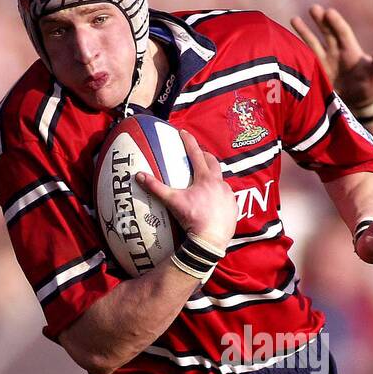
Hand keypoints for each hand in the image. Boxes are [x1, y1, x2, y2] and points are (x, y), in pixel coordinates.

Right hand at [136, 129, 236, 250]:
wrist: (209, 240)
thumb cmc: (192, 219)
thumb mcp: (172, 201)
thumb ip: (156, 187)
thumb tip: (139, 175)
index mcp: (205, 179)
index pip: (196, 154)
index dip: (189, 142)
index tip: (183, 133)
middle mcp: (220, 184)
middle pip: (213, 163)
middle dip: (205, 156)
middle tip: (197, 155)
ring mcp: (229, 196)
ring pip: (221, 181)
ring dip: (214, 177)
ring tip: (206, 180)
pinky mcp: (233, 208)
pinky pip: (227, 197)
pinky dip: (220, 195)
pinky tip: (215, 201)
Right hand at [290, 4, 372, 109]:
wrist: (361, 101)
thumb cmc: (372, 86)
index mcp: (350, 50)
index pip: (342, 32)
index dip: (336, 22)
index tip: (329, 12)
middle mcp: (336, 52)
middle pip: (327, 32)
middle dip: (320, 20)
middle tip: (314, 8)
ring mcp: (325, 62)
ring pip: (313, 43)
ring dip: (304, 32)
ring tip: (294, 19)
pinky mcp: (317, 73)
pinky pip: (306, 60)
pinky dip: (297, 52)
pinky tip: (286, 43)